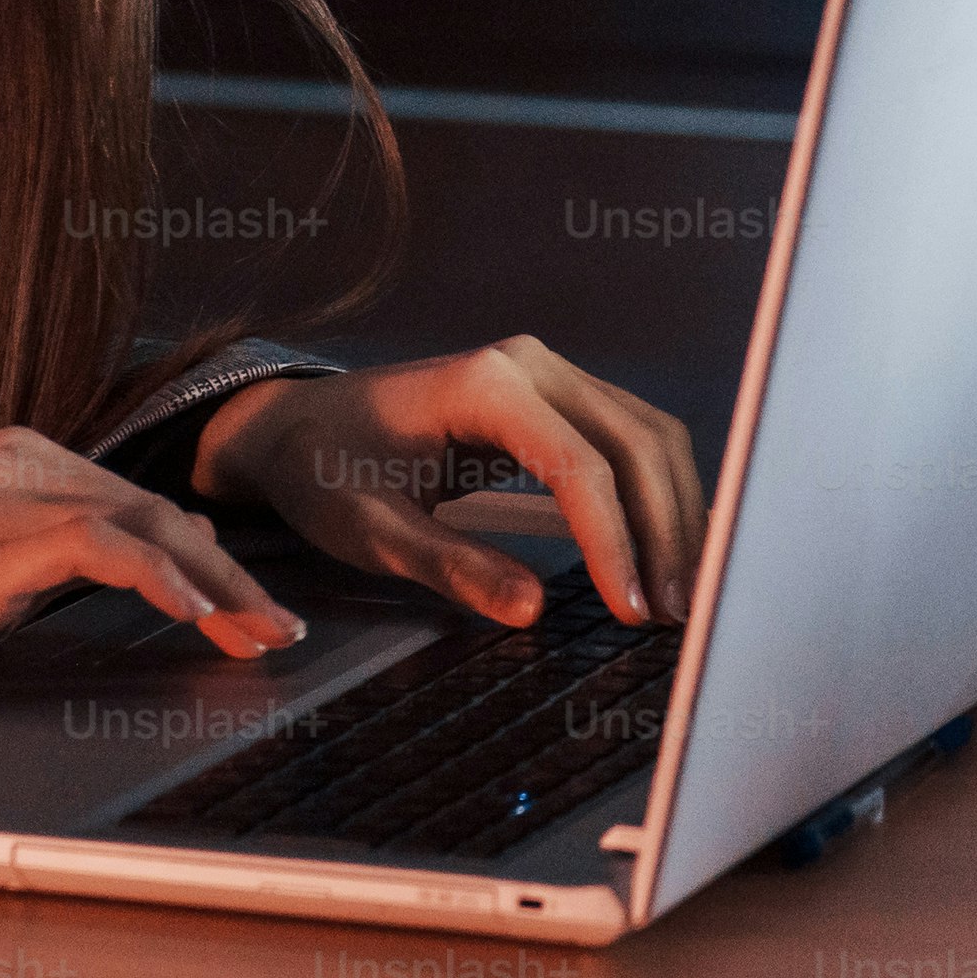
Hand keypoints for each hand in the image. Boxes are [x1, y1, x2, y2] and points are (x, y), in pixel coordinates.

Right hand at [0, 426, 305, 759]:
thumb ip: (69, 560)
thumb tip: (180, 557)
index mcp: (15, 460)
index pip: (142, 503)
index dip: (211, 561)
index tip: (260, 614)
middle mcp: (9, 461)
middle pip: (154, 511)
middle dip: (229, 577)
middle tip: (279, 632)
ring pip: (143, 524)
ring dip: (216, 586)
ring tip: (259, 635)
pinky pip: (98, 547)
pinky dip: (160, 579)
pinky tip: (198, 617)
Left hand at [194, 334, 709, 631]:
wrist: (299, 425)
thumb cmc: (325, 472)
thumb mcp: (370, 530)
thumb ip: (452, 566)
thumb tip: (532, 609)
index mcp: (485, 384)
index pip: (580, 467)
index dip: (615, 543)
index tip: (631, 612)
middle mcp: (531, 364)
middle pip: (636, 443)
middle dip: (664, 531)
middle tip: (675, 613)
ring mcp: (550, 374)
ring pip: (648, 437)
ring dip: (672, 513)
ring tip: (677, 593)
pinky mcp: (559, 397)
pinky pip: (630, 439)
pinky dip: (656, 496)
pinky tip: (663, 551)